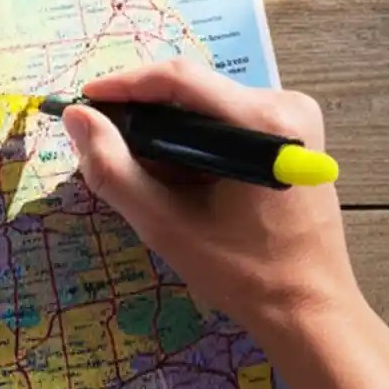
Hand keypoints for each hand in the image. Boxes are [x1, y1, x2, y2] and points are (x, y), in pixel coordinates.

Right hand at [61, 59, 358, 332]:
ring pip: (207, 106)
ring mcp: (296, 118)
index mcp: (264, 121)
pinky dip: (195, 144)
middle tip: (107, 153)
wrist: (311, 310)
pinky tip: (181, 181)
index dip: (123, 85)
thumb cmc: (245, 275)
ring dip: (169, 135)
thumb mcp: (167, 226)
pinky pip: (228, 122)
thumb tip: (77, 118)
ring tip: (145, 178)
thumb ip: (114, 169)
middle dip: (144, 119)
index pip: (179, 78)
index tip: (82, 103)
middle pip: (193, 91)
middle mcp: (286, 105)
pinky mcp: (295, 136)